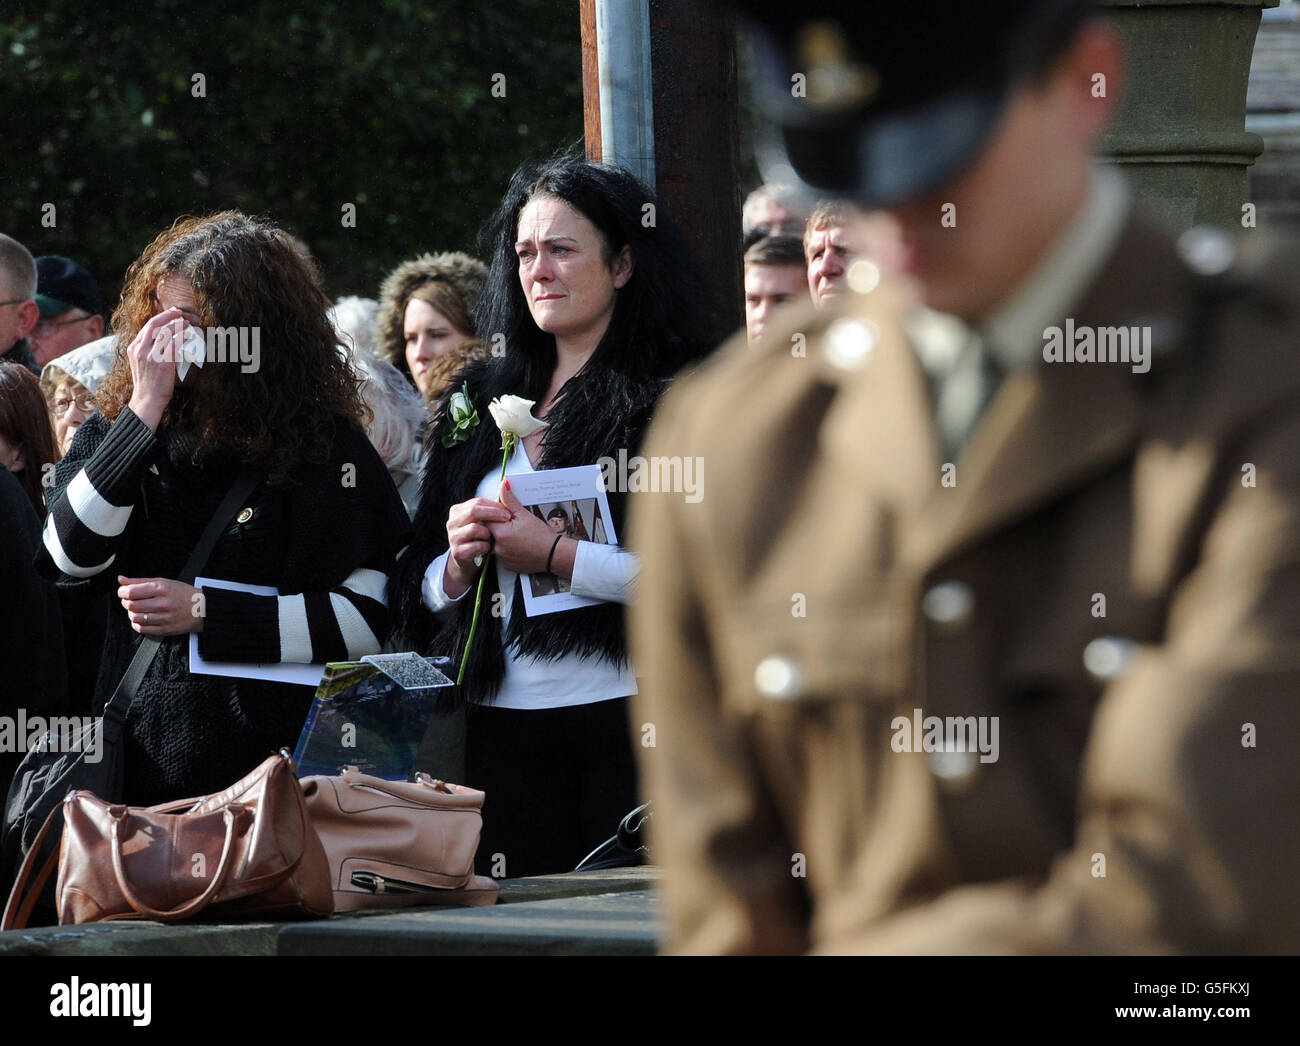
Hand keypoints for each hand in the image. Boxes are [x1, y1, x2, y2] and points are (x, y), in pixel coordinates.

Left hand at [118, 576, 203, 634]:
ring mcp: (164, 617)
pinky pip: (142, 628)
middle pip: (131, 605)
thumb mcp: (164, 582)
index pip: (131, 591)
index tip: (123, 592)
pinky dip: (137, 624)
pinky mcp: (165, 629)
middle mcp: (163, 603)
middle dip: (126, 602)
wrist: (203, 608)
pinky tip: (141, 619)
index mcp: (162, 588)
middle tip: (130, 600)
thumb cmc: (182, 594)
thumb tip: (121, 579)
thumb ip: (140, 581)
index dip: (122, 592)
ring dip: (131, 613)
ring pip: (135, 617)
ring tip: (137, 609)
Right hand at [125, 307, 184, 431]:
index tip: (169, 315)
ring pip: (165, 332)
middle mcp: (140, 349)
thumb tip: (163, 341)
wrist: (147, 400)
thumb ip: (147, 351)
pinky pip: (175, 344)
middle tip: (178, 312)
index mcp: (133, 348)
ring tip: (186, 324)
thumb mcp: (141, 363)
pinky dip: (183, 337)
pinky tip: (188, 335)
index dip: (159, 319)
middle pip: (153, 324)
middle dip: (167, 315)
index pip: (146, 328)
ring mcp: (150, 356)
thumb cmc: (148, 384)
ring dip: (178, 325)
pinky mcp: (162, 363)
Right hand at [444, 496, 511, 597]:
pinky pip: (476, 546)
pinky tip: (487, 548)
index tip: (508, 512)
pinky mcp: (457, 552)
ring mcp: (452, 537)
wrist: (469, 560)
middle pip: (473, 512)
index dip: (494, 506)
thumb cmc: (480, 537)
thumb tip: (505, 483)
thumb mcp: (485, 520)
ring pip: (474, 529)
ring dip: (488, 533)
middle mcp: (452, 522)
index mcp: (457, 511)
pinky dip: (485, 547)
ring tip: (492, 537)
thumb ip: (492, 505)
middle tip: (507, 519)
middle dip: (493, 515)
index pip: (477, 502)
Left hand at [487, 479, 571, 576]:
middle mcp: (498, 547)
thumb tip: (503, 486)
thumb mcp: (524, 514)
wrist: (554, 555)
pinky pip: (503, 555)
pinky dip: (509, 549)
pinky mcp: (508, 566)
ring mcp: (502, 558)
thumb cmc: (542, 536)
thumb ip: (509, 500)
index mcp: (500, 533)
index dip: (496, 515)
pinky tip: (520, 545)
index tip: (506, 515)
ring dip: (503, 538)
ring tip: (519, 536)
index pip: (486, 519)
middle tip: (514, 525)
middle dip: (499, 526)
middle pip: (490, 532)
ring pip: (496, 543)